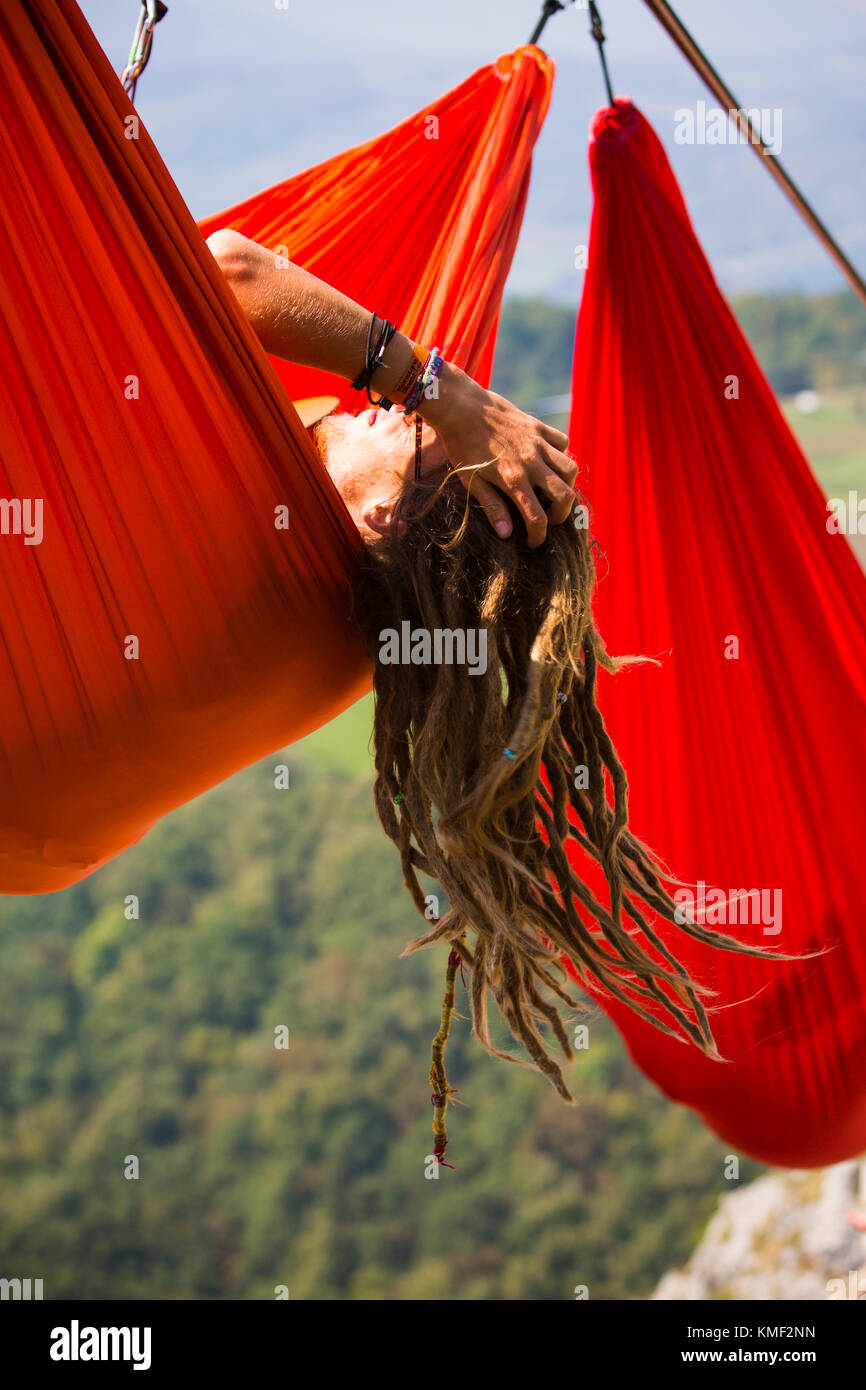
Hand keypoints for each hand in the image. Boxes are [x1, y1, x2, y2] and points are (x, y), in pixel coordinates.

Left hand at [418, 363, 577, 547]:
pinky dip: (561, 454)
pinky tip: (547, 460)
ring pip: (570, 469)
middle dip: (562, 515)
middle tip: (549, 518)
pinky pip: (563, 443)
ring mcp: (537, 443)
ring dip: (566, 484)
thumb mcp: (471, 481)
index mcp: (513, 480)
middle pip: (565, 496)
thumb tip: (507, 533)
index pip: (538, 518)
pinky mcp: (538, 427)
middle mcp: (531, 463)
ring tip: (552, 489)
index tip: (535, 542)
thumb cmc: (462, 446)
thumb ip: (492, 507)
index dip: (539, 536)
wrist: (461, 408)